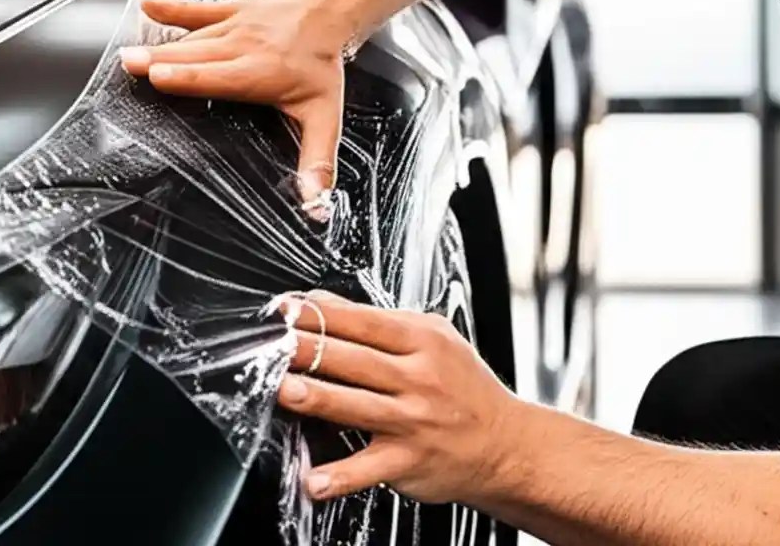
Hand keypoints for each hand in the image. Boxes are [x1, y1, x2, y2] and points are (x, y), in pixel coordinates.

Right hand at [117, 0, 351, 217]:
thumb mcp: (325, 118)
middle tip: (130, 64)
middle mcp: (242, 48)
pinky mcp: (224, 11)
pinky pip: (195, 9)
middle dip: (161, 60)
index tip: (160, 78)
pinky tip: (147, 6)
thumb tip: (314, 203)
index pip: (219, 77)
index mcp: (260, 74)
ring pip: (189, 40)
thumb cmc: (318, 68)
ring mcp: (231, 27)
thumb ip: (317, 161)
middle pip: (195, 57)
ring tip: (128, 55)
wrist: (323, 15)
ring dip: (157, 47)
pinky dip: (170, 8)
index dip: (188, 78)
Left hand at [275, 290, 528, 504]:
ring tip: (283, 391)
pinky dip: (340, 477)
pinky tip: (313, 480)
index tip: (285, 310)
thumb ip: (377, 321)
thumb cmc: (463, 387)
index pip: (363, 321)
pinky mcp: (408, 461)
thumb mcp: (432, 338)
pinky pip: (368, 469)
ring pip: (357, 407)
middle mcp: (418, 378)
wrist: (506, 446)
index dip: (320, 315)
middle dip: (308, 350)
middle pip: (353, 360)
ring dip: (317, 399)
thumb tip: (321, 301)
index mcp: (421, 340)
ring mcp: (413, 421)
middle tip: (273, 344)